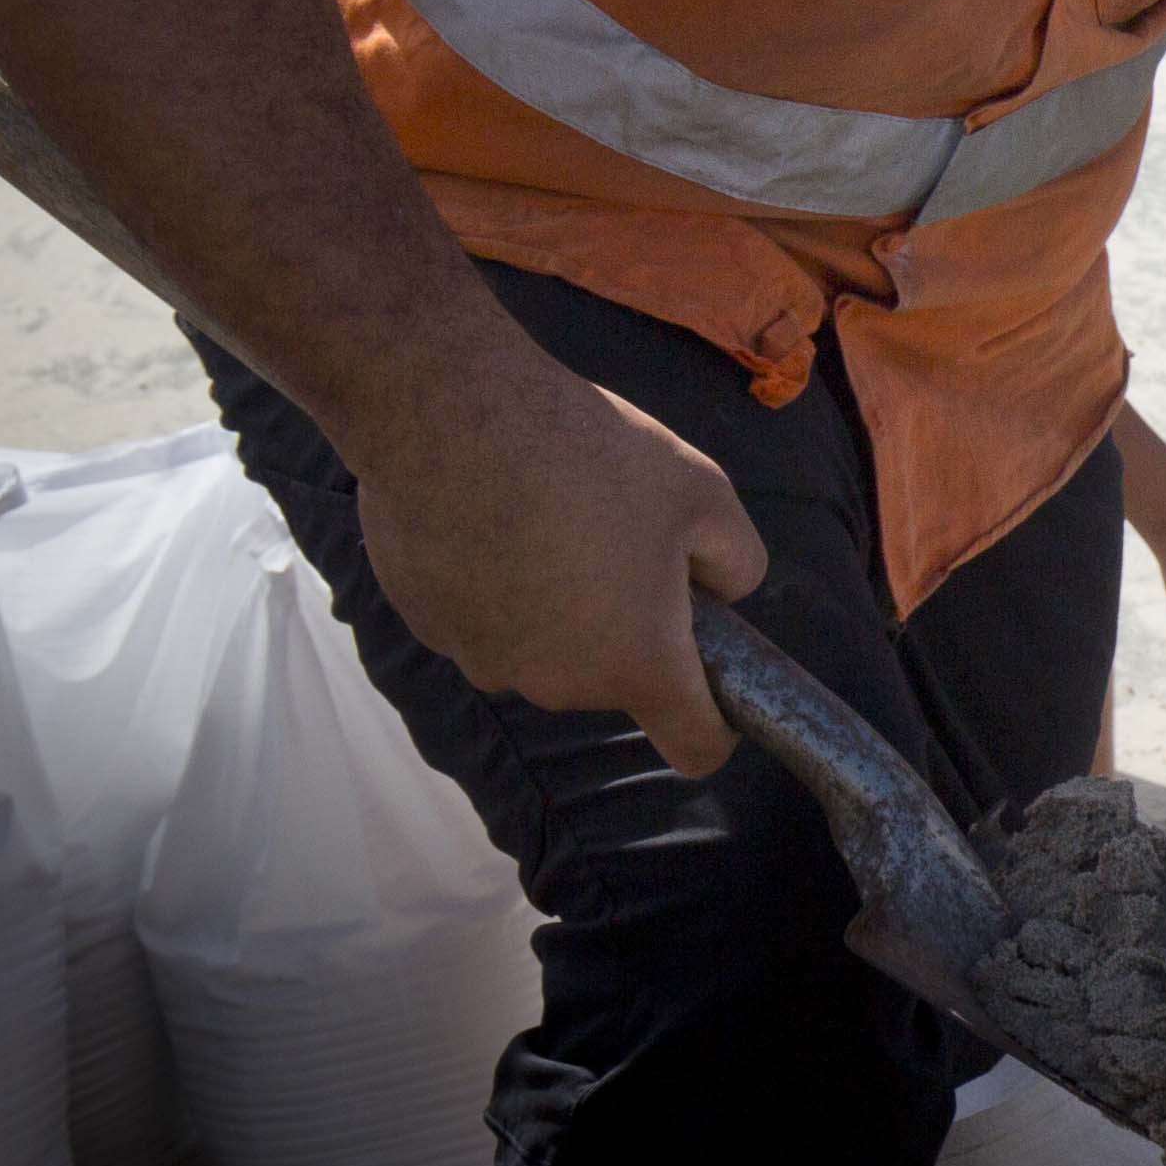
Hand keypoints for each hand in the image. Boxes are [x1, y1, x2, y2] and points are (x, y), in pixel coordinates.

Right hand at [349, 360, 770, 778]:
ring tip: (552, 514)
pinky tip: (493, 514)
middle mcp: (558, 685)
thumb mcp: (705, 494)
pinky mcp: (428, 627)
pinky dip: (498, 582)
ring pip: (546, 644)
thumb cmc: (590, 458)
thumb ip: (737, 561)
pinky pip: (485, 616)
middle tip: (624, 537)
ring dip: (559, 602)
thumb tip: (725, 592)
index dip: (716, 724)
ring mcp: (484, 661)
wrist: (451, 418)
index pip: (695, 748)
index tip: (715, 681)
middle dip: (629, 624)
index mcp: (637, 665)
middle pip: (614, 677)